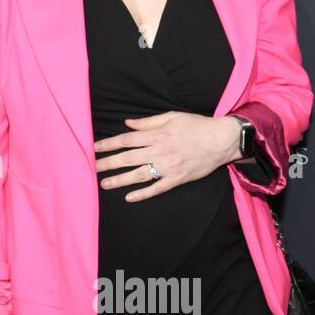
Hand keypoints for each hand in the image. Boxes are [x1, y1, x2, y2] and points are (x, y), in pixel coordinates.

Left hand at [94, 111, 240, 200]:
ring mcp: (168, 166)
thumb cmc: (197, 126)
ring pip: (139, 175)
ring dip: (120, 180)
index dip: (109, 144)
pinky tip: (129, 197)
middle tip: (93, 168)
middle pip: (128, 158)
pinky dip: (143, 193)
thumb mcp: (172, 117)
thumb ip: (148, 123)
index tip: (95, 148)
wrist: (221, 140)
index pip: (127, 140)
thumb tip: (128, 124)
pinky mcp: (177, 178)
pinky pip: (157, 188)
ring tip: (105, 184)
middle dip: (108, 163)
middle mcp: (160, 151)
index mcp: (157, 135)